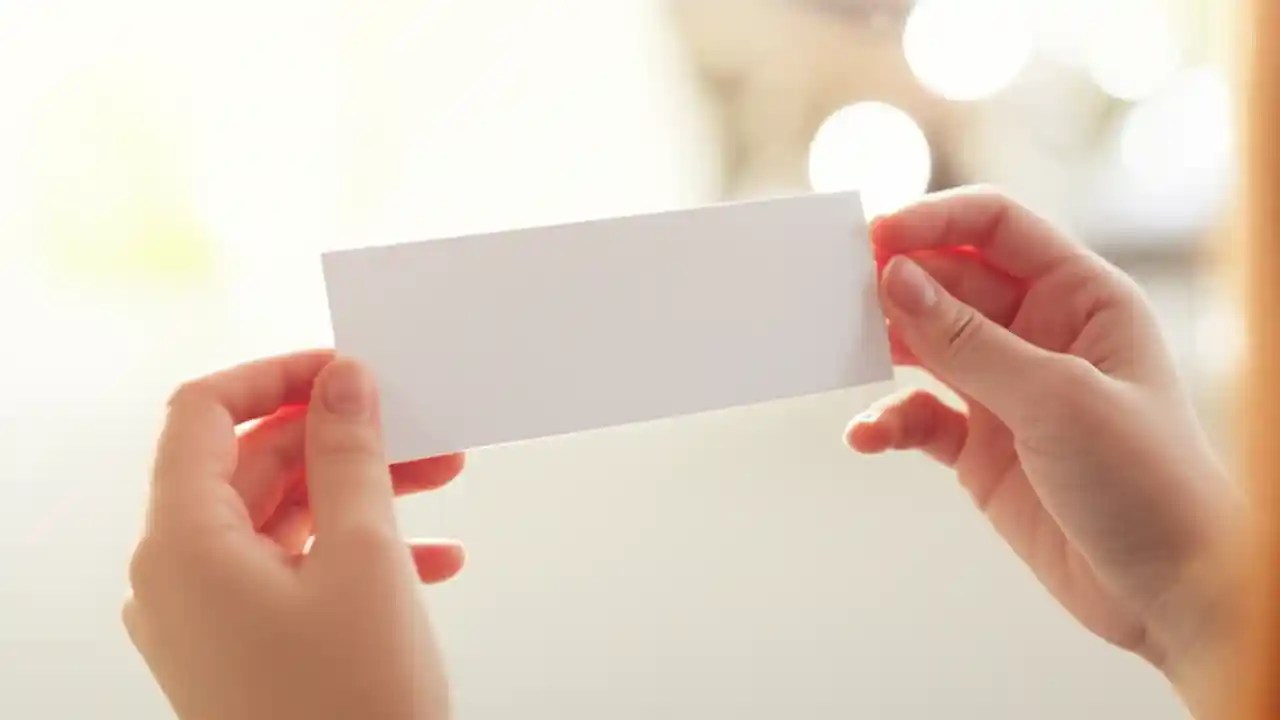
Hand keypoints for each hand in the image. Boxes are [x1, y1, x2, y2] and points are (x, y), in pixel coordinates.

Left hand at [124, 351, 464, 719]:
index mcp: (183, 545)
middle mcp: (179, 577)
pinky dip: (357, 553)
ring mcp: (209, 618)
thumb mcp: (364, 561)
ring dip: (361, 495)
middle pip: (252, 465)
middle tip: (418, 431)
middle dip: (342, 442)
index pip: (204, 413)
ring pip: (282, 518)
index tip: (346, 370)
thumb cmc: (349, 712)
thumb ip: (349, 457)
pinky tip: (431, 561)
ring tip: (437, 486)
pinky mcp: (244, 648)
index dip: (277, 376)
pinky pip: (295, 572)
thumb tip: (343, 382)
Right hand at [847, 188, 1239, 713]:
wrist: (1170, 592)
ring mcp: (1009, 389)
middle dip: (897, 284)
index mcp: (1081, 297)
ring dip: (884, 347)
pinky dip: (888, 421)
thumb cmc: (1148, 481)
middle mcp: (1041, 333)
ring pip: (927, 346)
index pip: (997, 228)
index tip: (875, 235)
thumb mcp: (1057, 398)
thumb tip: (897, 280)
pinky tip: (865, 435)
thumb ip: (968, 340)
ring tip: (840, 352)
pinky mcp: (982, 446)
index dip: (935, 221)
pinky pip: (919, 417)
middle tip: (838, 292)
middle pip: (951, 281)